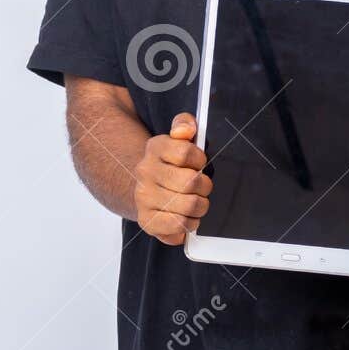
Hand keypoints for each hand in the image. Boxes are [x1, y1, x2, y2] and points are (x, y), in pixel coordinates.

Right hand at [134, 113, 211, 245]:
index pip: (185, 152)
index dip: (200, 159)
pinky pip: (178, 226)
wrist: (146, 187)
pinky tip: (187, 217)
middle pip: (190, 182)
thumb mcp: (179, 138)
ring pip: (189, 205)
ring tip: (197, 202)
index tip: (199, 163)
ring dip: (200, 206)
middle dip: (204, 186)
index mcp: (155, 148)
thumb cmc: (172, 164)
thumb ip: (185, 124)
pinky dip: (189, 224)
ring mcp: (144, 197)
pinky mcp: (146, 220)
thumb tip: (186, 130)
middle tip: (202, 187)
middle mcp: (145, 172)